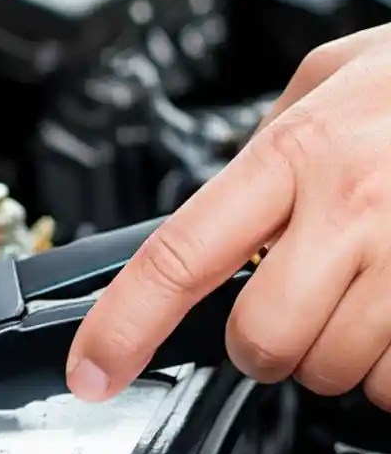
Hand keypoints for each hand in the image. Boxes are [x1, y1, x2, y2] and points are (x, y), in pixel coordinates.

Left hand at [66, 24, 390, 408]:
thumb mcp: (330, 81)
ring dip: (339, 352)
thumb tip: (217, 207)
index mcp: (297, 154)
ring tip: (368, 292)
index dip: (122, 327)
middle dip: (265, 344)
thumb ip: (265, 148)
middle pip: (262, 342)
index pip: (178, 258)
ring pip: (338, 371)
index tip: (91, 372)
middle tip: (293, 305)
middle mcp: (352, 209)